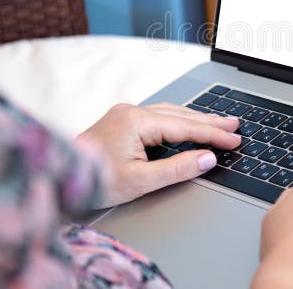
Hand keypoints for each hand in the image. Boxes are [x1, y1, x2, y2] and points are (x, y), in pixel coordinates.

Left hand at [77, 102, 240, 207]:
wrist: (57, 176)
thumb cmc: (92, 181)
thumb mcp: (140, 181)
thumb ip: (177, 168)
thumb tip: (207, 159)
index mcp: (137, 122)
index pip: (186, 127)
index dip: (213, 135)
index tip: (234, 140)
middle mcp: (132, 111)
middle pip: (181, 115)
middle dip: (210, 121)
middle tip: (235, 126)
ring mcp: (125, 113)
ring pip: (170, 112)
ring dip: (196, 119)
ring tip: (218, 124)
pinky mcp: (121, 119)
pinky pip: (158, 114)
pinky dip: (179, 119)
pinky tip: (188, 123)